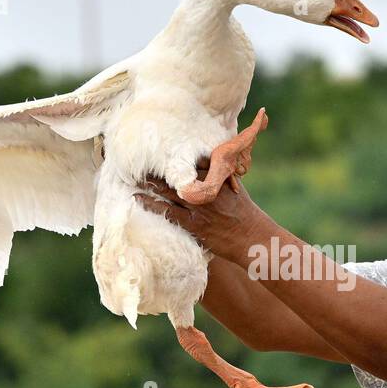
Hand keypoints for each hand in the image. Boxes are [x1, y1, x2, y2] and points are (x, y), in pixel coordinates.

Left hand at [133, 163, 275, 265]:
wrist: (253, 236)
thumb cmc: (244, 211)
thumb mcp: (233, 185)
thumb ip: (217, 175)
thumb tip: (201, 164)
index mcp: (216, 177)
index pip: (189, 162)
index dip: (171, 157)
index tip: (156, 150)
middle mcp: (206, 189)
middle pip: (175, 174)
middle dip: (155, 169)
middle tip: (137, 162)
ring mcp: (199, 207)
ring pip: (168, 192)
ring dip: (149, 185)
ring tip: (133, 178)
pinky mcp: (195, 225)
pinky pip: (168, 213)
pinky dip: (152, 205)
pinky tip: (139, 199)